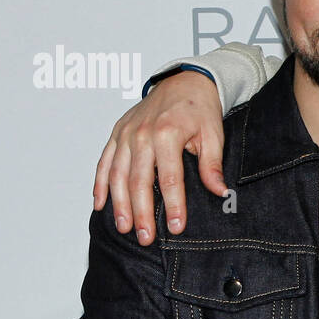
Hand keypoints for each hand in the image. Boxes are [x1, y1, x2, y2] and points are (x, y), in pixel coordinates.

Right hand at [93, 69, 225, 245]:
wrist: (184, 81)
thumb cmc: (199, 108)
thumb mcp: (213, 134)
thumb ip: (212, 165)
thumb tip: (219, 191)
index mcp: (167, 133)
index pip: (170, 178)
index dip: (173, 205)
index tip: (176, 227)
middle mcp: (141, 134)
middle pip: (139, 181)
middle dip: (141, 212)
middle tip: (145, 238)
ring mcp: (126, 134)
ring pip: (117, 174)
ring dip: (119, 204)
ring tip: (124, 228)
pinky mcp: (117, 134)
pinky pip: (104, 162)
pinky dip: (100, 184)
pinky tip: (100, 205)